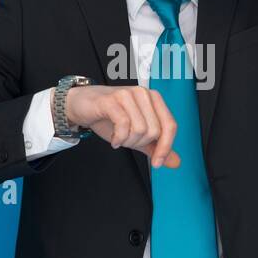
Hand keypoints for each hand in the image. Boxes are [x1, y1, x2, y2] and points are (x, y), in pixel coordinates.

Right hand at [65, 85, 180, 168]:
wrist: (82, 105)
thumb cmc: (109, 116)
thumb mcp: (136, 134)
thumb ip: (155, 146)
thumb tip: (176, 162)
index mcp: (154, 100)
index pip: (170, 126)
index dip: (166, 147)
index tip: (157, 163)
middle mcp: (144, 94)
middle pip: (154, 131)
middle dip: (139, 143)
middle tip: (126, 141)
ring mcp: (128, 95)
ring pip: (140, 129)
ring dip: (127, 141)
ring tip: (119, 138)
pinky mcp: (112, 100)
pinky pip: (124, 124)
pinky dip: (119, 138)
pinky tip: (114, 139)